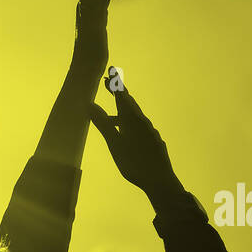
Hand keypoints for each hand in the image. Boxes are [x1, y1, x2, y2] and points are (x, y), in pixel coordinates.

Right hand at [89, 76, 184, 205]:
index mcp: (132, 120)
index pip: (122, 96)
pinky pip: (140, 128)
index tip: (110, 71)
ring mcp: (151, 132)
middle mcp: (143, 123)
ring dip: (122, 113)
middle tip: (107, 84)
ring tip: (110, 119)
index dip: (115, 83)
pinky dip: (130, 125)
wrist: (160, 180)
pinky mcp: (155, 142)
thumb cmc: (134, 163)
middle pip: (129, 104)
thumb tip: (90, 105)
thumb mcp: (115, 144)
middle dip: (118, 94)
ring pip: (135, 117)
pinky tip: (127, 136)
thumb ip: (103, 124)